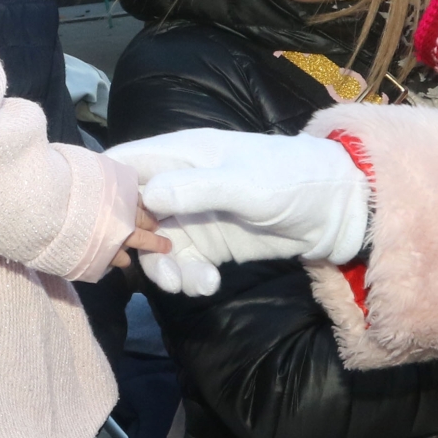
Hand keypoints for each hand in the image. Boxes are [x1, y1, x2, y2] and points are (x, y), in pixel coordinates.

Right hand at [106, 129, 371, 290]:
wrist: (336, 209)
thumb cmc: (292, 179)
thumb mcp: (246, 183)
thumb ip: (197, 188)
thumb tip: (147, 196)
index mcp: (179, 153)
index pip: (121, 163)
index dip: (102, 191)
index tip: (101, 224)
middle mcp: (177, 183)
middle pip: (130, 213)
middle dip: (134, 244)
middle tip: (151, 266)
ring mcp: (192, 215)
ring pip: (154, 246)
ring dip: (164, 270)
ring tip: (189, 284)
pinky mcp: (210, 243)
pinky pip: (182, 264)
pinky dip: (188, 278)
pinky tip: (208, 284)